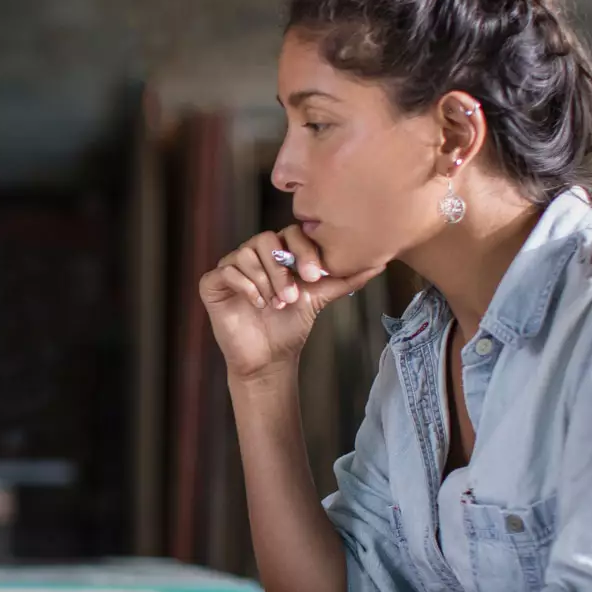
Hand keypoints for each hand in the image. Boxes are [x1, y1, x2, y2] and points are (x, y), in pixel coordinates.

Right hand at [198, 226, 382, 380]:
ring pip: (245, 254)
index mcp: (278, 252)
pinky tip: (258, 304)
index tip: (314, 276)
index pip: (289, 233)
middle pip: (265, 240)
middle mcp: (253, 255)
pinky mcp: (213, 283)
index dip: (302, 250)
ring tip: (276, 303)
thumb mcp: (320, 298)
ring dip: (265, 280)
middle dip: (282, 268)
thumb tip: (378, 263)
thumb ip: (345, 279)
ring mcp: (231, 267)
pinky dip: (245, 286)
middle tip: (293, 296)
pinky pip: (226, 271)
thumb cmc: (292, 325)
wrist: (269, 358)